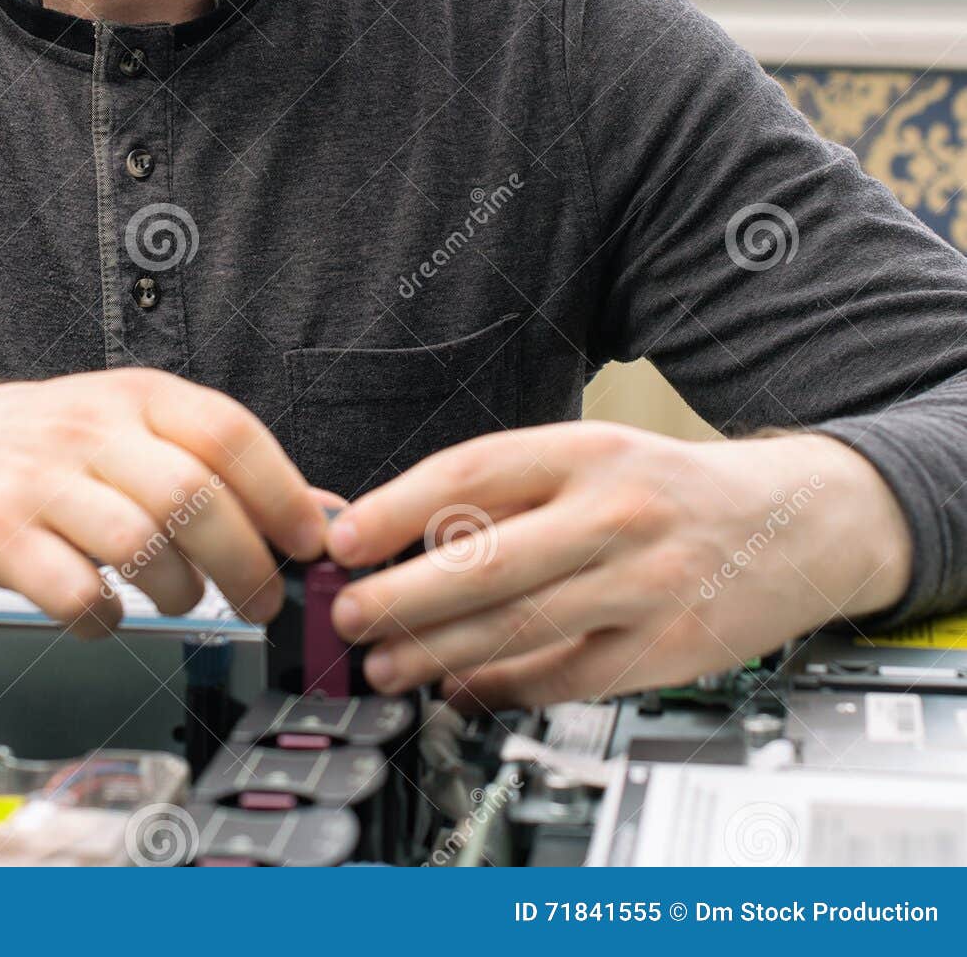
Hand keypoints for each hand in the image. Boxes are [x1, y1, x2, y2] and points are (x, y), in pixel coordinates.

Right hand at [0, 369, 326, 636]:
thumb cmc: (45, 443)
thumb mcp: (131, 426)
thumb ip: (218, 464)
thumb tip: (320, 515)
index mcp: (137, 395)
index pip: (229, 433)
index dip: (282, 493)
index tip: (310, 543)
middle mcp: (92, 428)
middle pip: (194, 494)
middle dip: (244, 561)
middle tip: (262, 599)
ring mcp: (40, 480)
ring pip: (140, 542)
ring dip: (181, 589)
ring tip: (184, 599)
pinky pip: (72, 591)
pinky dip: (106, 618)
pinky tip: (109, 614)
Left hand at [323, 421, 912, 708]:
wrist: (798, 524)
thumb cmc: (675, 489)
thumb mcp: (597, 456)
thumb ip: (511, 492)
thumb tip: (405, 532)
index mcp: (589, 451)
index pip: (474, 472)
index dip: (397, 508)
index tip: (343, 539)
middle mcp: (617, 513)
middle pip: (489, 560)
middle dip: (404, 595)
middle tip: (348, 615)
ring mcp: (644, 585)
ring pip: (520, 627)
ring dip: (439, 653)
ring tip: (386, 666)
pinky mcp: (666, 650)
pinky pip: (565, 678)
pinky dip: (504, 689)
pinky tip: (459, 691)